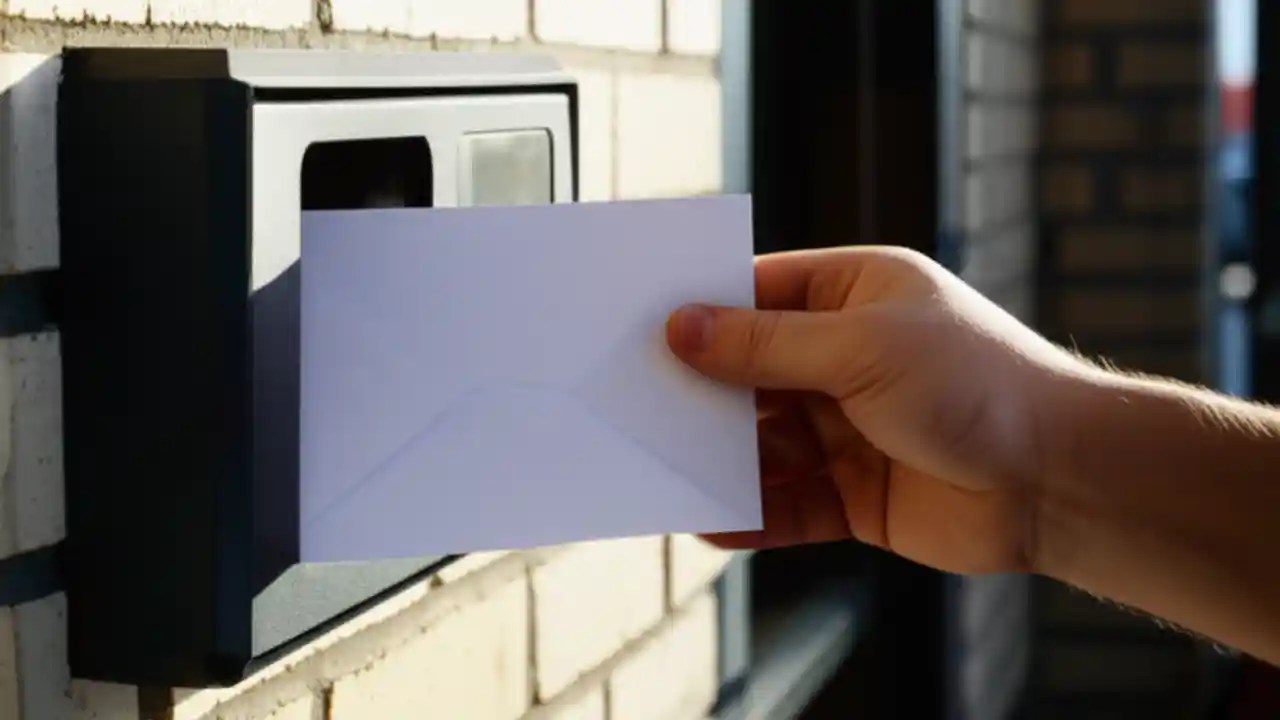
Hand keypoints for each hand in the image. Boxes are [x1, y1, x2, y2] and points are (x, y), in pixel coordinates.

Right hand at [666, 247, 1082, 573]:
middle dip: (701, 391)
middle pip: (751, 373)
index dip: (701, 310)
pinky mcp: (855, 494)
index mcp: (855, 296)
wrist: (1061, 480)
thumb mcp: (860, 347)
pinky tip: (714, 523)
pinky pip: (788, 505)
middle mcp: (848, 358)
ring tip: (662, 471)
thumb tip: (681, 328)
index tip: (641, 327)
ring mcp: (850, 428)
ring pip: (763, 443)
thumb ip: (765, 345)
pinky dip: (752, 515)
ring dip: (719, 459)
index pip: (759, 294)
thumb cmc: (977, 384)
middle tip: (635, 404)